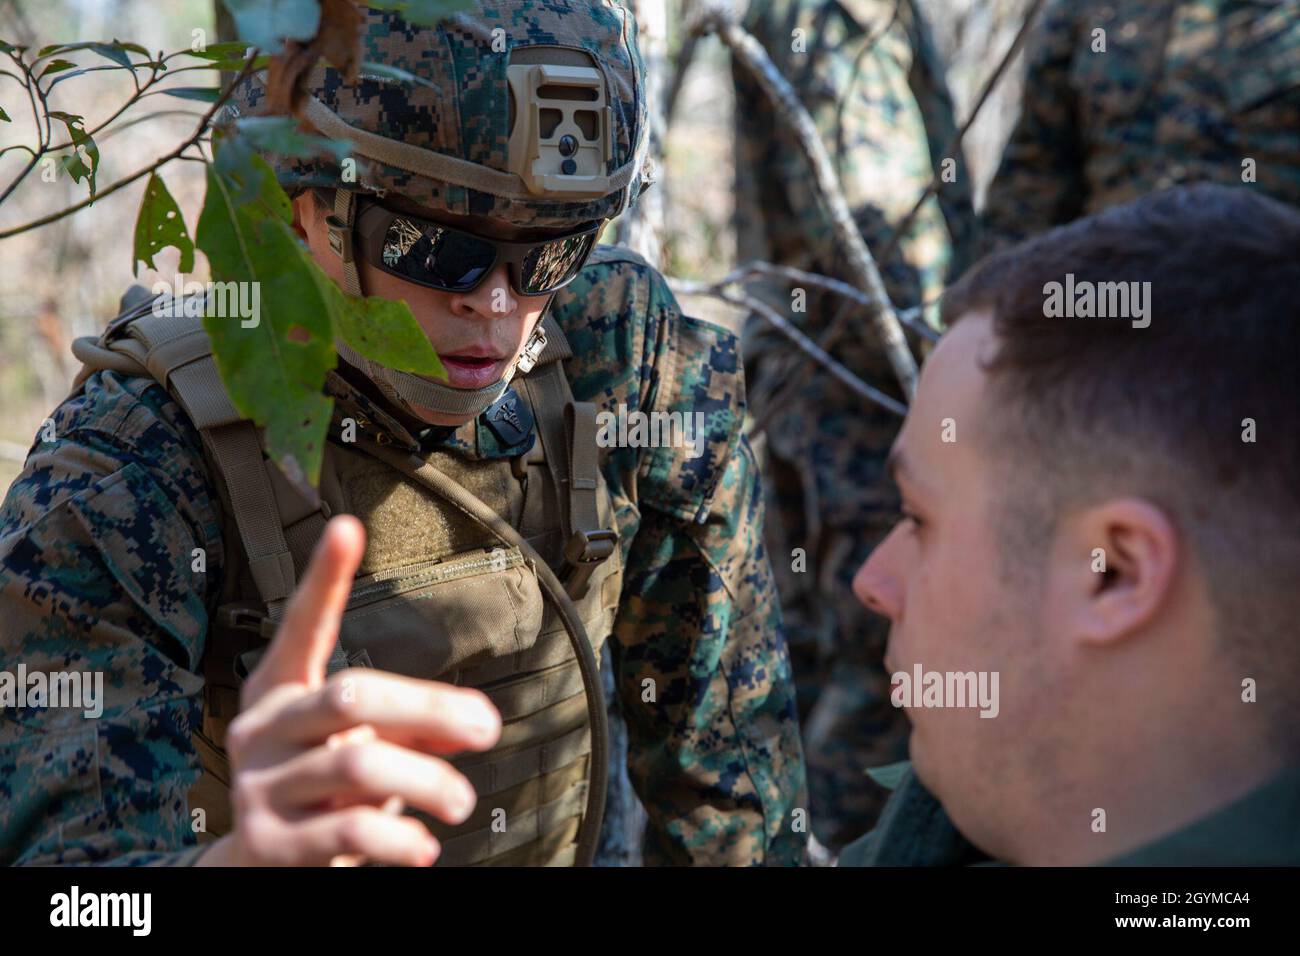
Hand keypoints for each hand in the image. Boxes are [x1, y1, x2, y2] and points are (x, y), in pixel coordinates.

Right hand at [197, 515, 501, 865]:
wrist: (261, 872)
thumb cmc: (323, 792)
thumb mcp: (361, 746)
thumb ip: (408, 725)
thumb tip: (473, 723)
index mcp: (280, 690)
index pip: (302, 626)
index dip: (323, 578)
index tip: (347, 526)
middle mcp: (261, 729)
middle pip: (353, 694)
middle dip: (432, 708)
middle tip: (487, 730)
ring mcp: (259, 786)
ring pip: (361, 762)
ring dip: (430, 781)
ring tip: (462, 802)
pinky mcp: (270, 843)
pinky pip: (351, 829)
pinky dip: (400, 837)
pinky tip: (423, 847)